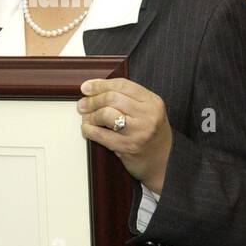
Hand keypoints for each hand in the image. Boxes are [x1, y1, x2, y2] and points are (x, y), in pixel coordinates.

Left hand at [76, 78, 172, 192]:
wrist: (163, 160)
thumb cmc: (151, 132)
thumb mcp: (148, 110)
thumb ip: (128, 98)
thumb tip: (95, 89)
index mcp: (152, 101)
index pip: (122, 85)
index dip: (100, 84)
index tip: (87, 87)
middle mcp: (147, 115)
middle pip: (112, 98)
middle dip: (92, 100)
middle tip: (83, 104)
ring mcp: (138, 132)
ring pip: (106, 114)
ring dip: (90, 115)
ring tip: (86, 117)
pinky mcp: (128, 147)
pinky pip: (101, 135)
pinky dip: (89, 130)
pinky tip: (87, 129)